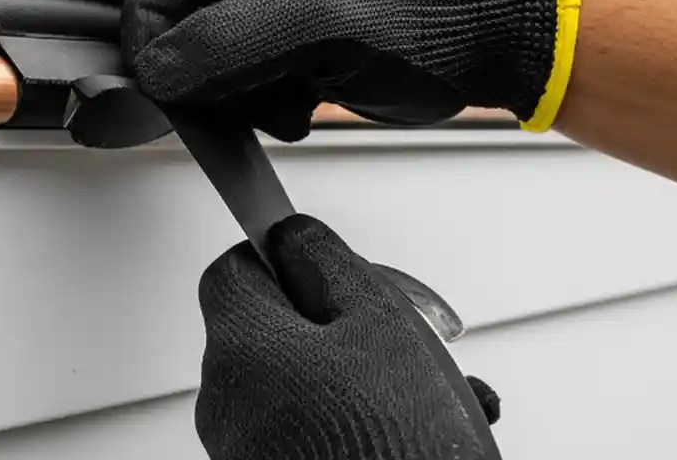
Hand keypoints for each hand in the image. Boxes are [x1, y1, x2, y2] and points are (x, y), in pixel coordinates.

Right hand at [122, 0, 561, 139]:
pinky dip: (260, 100)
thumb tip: (160, 67)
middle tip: (211, 95)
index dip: (149, 16)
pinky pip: (249, 71)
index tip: (156, 68)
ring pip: (213, 47)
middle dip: (196, 61)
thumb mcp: (313, 21)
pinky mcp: (301, 37)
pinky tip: (294, 107)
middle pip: (185, 8)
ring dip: (230, 89)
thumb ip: (224, 43)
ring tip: (270, 104)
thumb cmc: (431, 6)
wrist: (497, 41)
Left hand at [197, 214, 498, 459]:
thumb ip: (329, 265)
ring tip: (449, 395)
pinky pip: (314, 431)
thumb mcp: (379, 324)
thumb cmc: (394, 446)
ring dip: (375, 376)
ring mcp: (247, 450)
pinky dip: (365, 421)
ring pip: (310, 383)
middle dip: (352, 323)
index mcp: (239, 345)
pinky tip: (431, 432)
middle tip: (416, 336)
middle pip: (279, 327)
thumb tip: (294, 238)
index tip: (332, 263)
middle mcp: (228, 401)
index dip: (288, 257)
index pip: (237, 268)